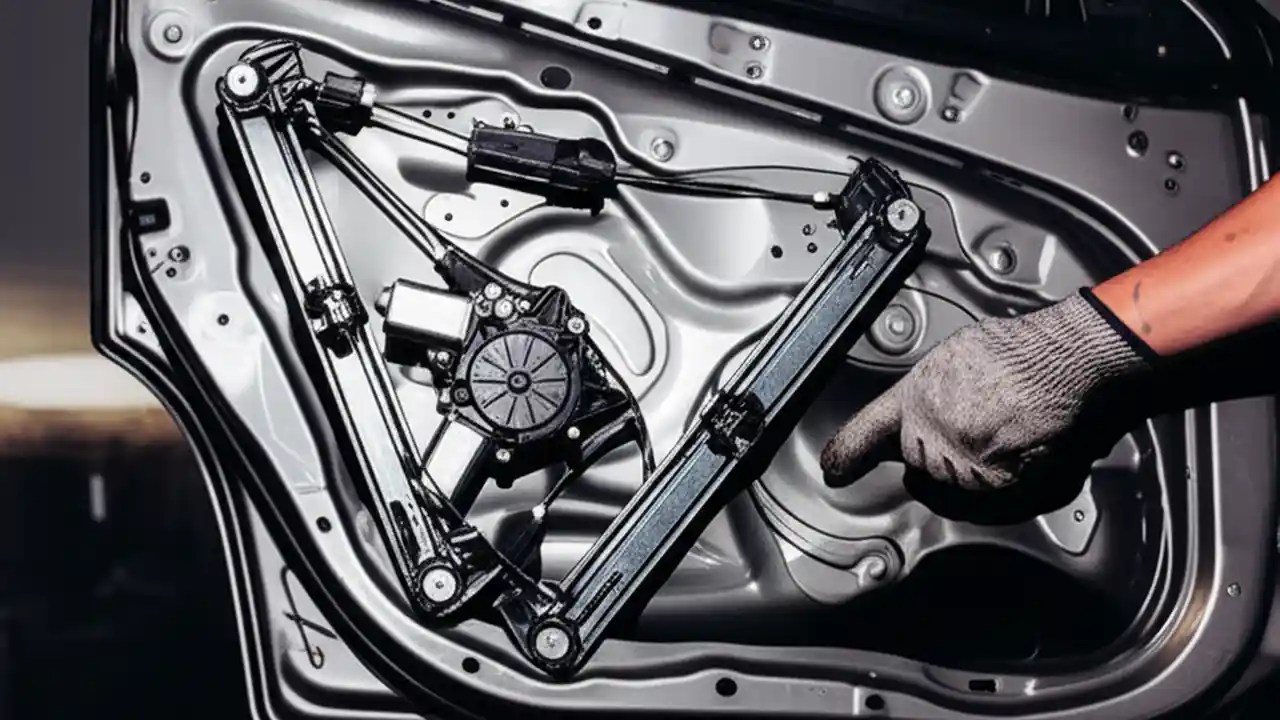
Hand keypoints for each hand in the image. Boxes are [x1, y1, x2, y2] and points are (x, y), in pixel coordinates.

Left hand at [821, 292, 1151, 489]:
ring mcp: (958, 456)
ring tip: (1002, 428)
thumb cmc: (1018, 352)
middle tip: (976, 424)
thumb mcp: (950, 360)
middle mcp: (928, 428)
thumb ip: (925, 395)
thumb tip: (914, 417)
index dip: (846, 455)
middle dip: (938, 453)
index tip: (834, 470)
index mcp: (913, 396)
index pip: (864, 433)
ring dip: (971, 466)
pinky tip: (1016, 446)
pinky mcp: (990, 478)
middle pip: (919, 464)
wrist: (1061, 357)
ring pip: (952, 482)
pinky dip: (1002, 477)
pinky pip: (984, 494)